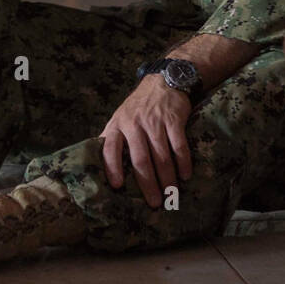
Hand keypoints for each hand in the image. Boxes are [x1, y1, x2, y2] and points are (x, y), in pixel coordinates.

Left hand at [99, 75, 192, 207]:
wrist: (163, 81)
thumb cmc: (138, 106)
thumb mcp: (120, 117)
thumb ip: (112, 138)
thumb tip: (98, 165)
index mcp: (118, 125)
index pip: (110, 148)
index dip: (113, 167)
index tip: (117, 186)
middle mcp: (134, 124)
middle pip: (140, 159)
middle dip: (148, 183)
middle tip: (155, 202)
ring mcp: (155, 122)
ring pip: (161, 156)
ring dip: (168, 177)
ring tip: (171, 193)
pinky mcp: (174, 120)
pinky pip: (179, 145)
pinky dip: (183, 162)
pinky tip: (186, 175)